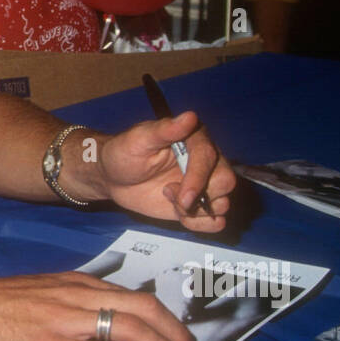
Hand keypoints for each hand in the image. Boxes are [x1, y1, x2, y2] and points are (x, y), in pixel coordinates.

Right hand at [0, 270, 201, 340]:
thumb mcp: (43, 294)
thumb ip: (73, 304)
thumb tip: (101, 324)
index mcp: (79, 282)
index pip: (135, 296)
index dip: (165, 318)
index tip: (181, 337)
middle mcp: (81, 294)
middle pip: (144, 307)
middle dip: (176, 332)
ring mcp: (70, 319)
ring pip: (132, 328)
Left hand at [98, 112, 235, 231]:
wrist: (114, 177)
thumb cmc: (125, 153)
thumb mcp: (139, 139)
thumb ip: (165, 130)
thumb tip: (190, 116)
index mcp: (194, 140)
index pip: (209, 158)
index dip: (198, 178)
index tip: (183, 195)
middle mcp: (205, 162)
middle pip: (225, 182)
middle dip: (201, 197)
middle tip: (171, 195)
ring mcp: (203, 185)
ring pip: (222, 203)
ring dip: (196, 211)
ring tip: (169, 198)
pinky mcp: (198, 205)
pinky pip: (215, 221)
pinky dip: (199, 224)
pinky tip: (178, 213)